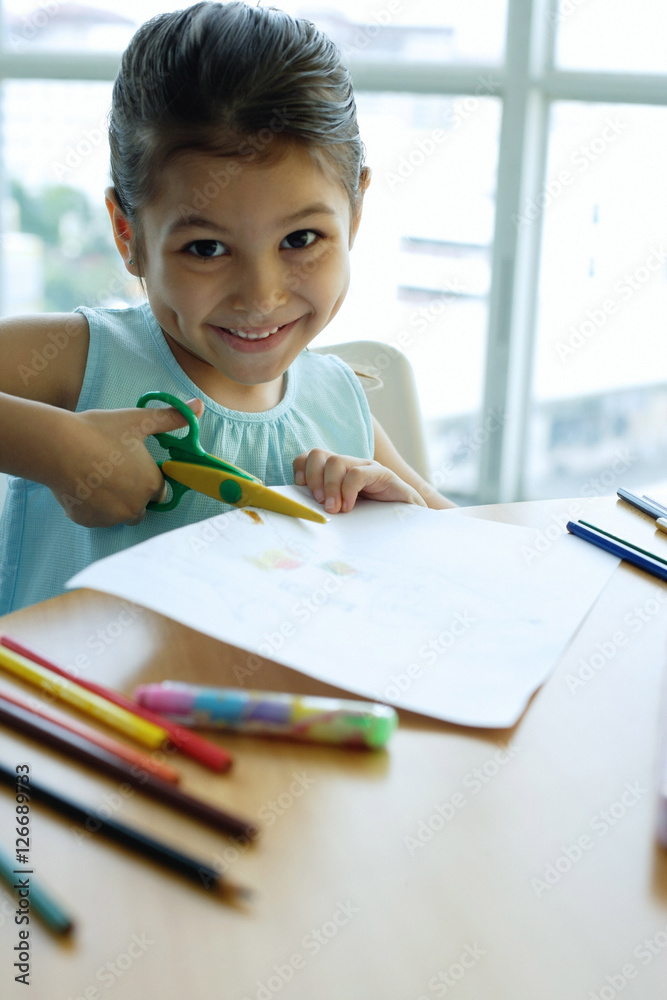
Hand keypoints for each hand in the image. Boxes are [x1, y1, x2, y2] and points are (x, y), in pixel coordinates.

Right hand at [45, 398, 203, 526]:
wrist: (57, 446)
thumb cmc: (100, 431)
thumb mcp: (138, 420)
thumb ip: (170, 418)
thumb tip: (199, 406)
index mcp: (151, 485)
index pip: (159, 490)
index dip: (146, 477)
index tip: (131, 465)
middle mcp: (135, 507)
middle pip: (140, 505)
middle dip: (130, 492)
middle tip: (111, 470)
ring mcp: (110, 517)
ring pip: (117, 512)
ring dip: (112, 501)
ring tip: (95, 476)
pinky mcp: (88, 522)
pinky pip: (95, 517)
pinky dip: (91, 506)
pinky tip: (82, 485)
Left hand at [293, 449, 426, 513]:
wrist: (410, 526)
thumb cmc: (372, 522)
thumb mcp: (342, 514)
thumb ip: (324, 506)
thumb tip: (298, 510)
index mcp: (336, 473)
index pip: (309, 457)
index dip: (300, 469)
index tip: (300, 489)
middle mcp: (349, 465)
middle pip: (318, 455)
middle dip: (313, 479)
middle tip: (319, 504)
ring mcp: (366, 468)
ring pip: (336, 462)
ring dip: (330, 487)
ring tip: (335, 509)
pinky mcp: (383, 475)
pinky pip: (358, 473)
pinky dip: (348, 490)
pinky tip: (350, 507)